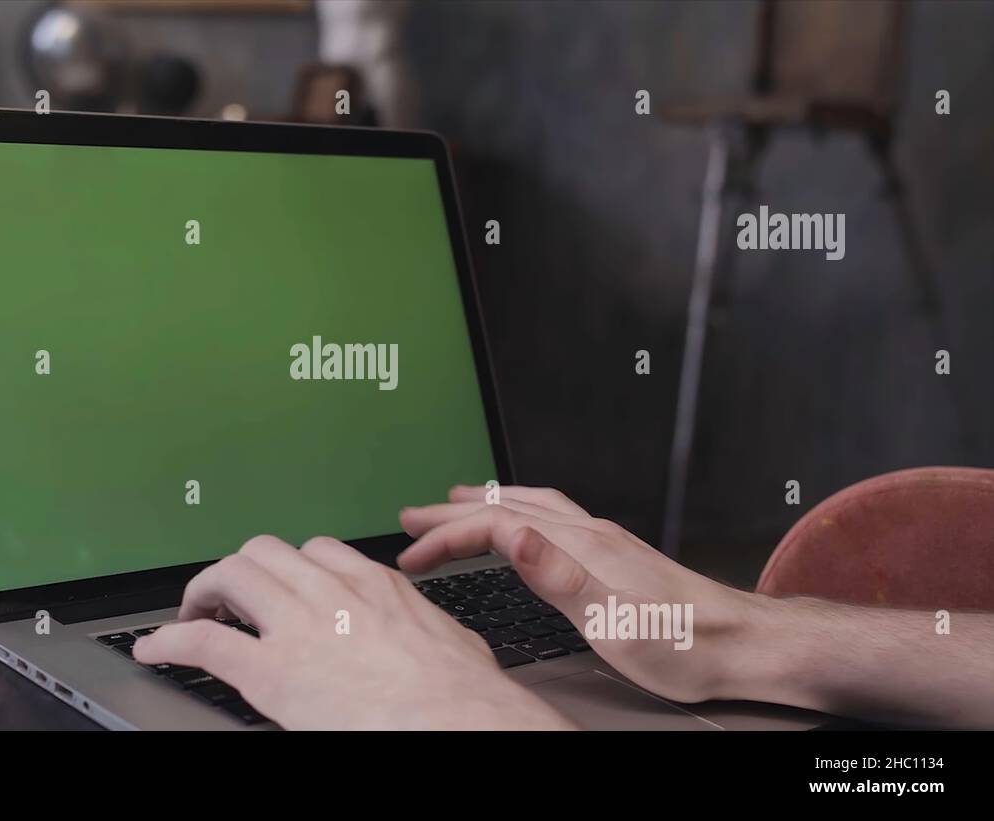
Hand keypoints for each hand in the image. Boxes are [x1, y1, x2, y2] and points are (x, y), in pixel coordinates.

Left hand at [132, 534, 572, 729]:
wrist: (460, 723)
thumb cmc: (465, 698)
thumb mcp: (449, 641)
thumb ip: (419, 626)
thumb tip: (426, 642)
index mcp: (376, 586)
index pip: (319, 551)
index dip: (290, 569)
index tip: (281, 584)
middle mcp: (333, 593)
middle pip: (265, 551)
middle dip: (241, 571)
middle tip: (230, 598)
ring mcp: (299, 627)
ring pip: (230, 576)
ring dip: (203, 593)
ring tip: (193, 615)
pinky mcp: (271, 671)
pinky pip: (204, 643)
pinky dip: (170, 642)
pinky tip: (156, 650)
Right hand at [399, 485, 756, 703]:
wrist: (741, 642)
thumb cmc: (682, 642)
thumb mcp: (613, 620)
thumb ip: (559, 577)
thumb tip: (513, 537)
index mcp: (580, 546)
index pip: (495, 525)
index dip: (447, 536)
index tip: (411, 554)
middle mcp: (589, 532)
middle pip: (508, 506)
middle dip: (453, 511)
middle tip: (411, 516)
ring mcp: (604, 539)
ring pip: (531, 505)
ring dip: (486, 502)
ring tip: (456, 501)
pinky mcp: (615, 552)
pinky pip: (551, 517)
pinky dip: (519, 511)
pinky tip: (523, 527)